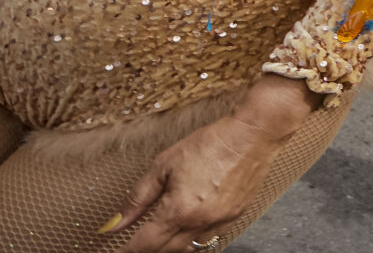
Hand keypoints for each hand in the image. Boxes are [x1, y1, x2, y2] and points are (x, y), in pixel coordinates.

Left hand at [107, 114, 284, 251]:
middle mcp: (201, 222)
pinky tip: (187, 228)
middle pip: (166, 251)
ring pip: (189, 249)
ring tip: (160, 237)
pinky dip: (193, 238)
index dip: (127, 250)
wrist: (253, 134)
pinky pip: (209, 238)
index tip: (116, 251)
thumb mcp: (164, 165)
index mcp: (179, 210)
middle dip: (148, 249)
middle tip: (135, 243)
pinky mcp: (235, 216)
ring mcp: (221, 221)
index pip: (145, 244)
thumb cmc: (211, 143)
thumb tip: (116, 222)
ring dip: (171, 246)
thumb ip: (137, 198)